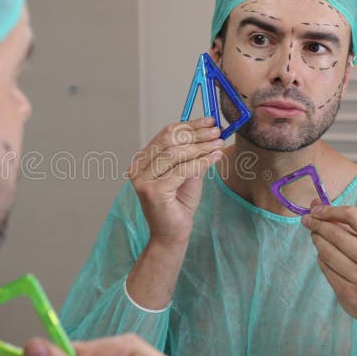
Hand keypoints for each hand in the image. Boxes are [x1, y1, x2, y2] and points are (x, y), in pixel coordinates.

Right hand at [127, 118, 222, 245]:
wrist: (172, 235)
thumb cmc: (179, 204)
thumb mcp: (188, 173)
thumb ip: (193, 155)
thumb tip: (210, 132)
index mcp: (143, 160)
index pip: (166, 134)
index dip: (189, 125)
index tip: (210, 121)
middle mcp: (138, 167)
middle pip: (169, 140)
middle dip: (196, 134)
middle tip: (217, 131)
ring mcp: (142, 179)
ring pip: (175, 153)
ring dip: (201, 147)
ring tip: (218, 144)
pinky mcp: (153, 191)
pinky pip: (181, 170)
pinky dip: (201, 162)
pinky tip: (214, 158)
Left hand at [300, 200, 356, 329]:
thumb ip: (349, 225)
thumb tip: (316, 204)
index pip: (352, 216)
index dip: (330, 210)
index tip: (316, 209)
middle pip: (336, 234)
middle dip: (317, 224)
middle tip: (306, 221)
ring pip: (327, 252)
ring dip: (317, 241)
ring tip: (315, 237)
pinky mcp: (348, 293)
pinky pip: (325, 269)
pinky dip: (321, 259)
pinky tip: (323, 256)